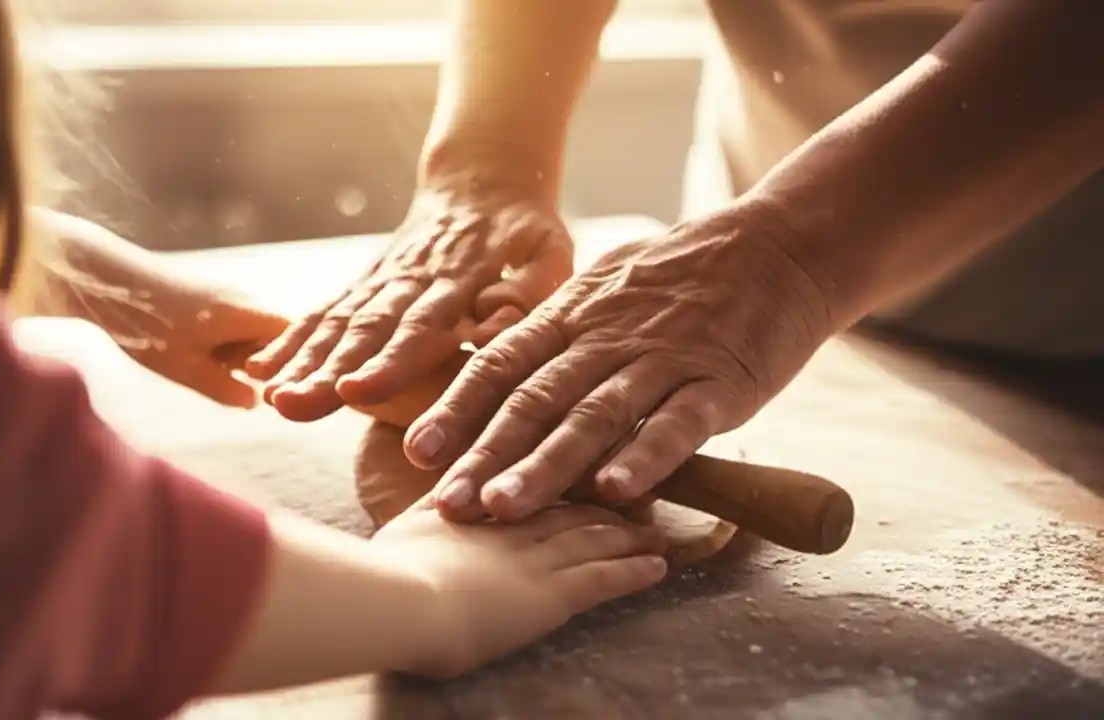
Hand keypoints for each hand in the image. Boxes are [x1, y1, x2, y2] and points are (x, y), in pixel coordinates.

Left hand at [29, 209, 287, 407]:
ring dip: (240, 356)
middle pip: (275, 336)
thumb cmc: (148, 329)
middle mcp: (244, 299)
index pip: (296, 338)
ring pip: (252, 331)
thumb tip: (257, 403)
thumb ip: (227, 390)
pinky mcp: (207, 296)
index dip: (292, 366)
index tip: (273, 391)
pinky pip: (231, 323)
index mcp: (248, 313)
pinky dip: (223, 344)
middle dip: (264, 365)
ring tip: (209, 372)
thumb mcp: (187, 370)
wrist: (106, 283)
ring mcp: (226, 295)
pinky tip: (194, 356)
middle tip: (237, 387)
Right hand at [246, 180, 572, 421]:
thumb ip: (529, 292)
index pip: (420, 327)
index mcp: (459, 279)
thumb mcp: (547, 254)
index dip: (388, 362)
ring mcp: (382, 279)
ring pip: (337, 321)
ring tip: (271, 398)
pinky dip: (294, 340)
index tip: (355, 392)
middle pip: (364, 329)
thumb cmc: (525, 231)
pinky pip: (325, 311)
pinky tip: (262, 369)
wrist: (482, 179)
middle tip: (291, 406)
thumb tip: (498, 330)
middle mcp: (410, 280)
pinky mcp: (365, 282)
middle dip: (326, 371)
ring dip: (303, 361)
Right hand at [372, 501, 666, 677]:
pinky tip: (658, 567)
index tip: (585, 474)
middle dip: (607, 505)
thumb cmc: (389, 568)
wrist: (399, 599)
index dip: (562, 481)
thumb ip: (429, 503)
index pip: (534, 486)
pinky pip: (605, 578)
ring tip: (656, 533)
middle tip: (638, 499)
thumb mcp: (408, 524)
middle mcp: (517, 525)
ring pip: (598, 539)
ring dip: (631, 536)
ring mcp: (539, 557)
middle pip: (573, 508)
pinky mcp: (553, 593)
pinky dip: (634, 571)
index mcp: (483, 506)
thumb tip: (438, 485)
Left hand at [403, 204, 835, 521]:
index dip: (456, 409)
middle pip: (534, 400)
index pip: (500, 364)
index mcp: (574, 315)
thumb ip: (559, 327)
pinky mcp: (720, 383)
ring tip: (505, 508)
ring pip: (593, 417)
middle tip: (448, 504)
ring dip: (546, 467)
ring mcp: (663, 359)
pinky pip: (677, 424)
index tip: (418, 453)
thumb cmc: (687, 273)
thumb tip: (502, 363)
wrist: (781, 246)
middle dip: (485, 455)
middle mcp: (607, 337)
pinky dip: (643, 456)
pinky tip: (613, 493)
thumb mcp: (608, 284)